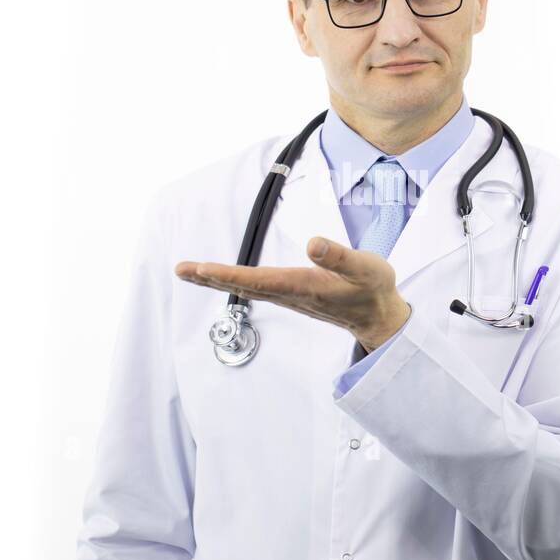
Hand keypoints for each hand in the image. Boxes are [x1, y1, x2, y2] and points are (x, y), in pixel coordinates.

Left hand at [174, 237, 411, 352]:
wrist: (379, 316)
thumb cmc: (373, 289)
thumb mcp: (365, 268)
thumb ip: (339, 256)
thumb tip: (313, 243)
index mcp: (302, 286)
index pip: (256, 279)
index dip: (226, 273)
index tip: (200, 268)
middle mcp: (290, 294)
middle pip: (242, 285)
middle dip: (210, 277)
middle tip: (180, 270)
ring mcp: (288, 296)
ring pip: (246, 287)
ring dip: (216, 280)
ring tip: (190, 272)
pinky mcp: (291, 294)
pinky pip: (255, 287)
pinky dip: (233, 280)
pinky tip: (222, 278)